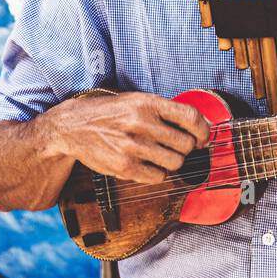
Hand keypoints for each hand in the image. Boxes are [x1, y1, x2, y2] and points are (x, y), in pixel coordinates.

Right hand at [51, 91, 209, 184]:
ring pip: (175, 163)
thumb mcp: (135, 101)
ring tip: (158, 155)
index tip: (203, 137)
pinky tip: (146, 164)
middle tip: (175, 147)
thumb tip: (199, 127)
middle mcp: (141, 123)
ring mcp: (133, 146)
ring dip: (172, 162)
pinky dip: (157, 173)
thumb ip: (165, 111)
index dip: (203, 130)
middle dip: (185, 148)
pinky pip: (158, 176)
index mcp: (147, 103)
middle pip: (186, 144)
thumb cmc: (109, 114)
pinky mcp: (125, 167)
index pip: (191, 116)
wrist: (73, 127)